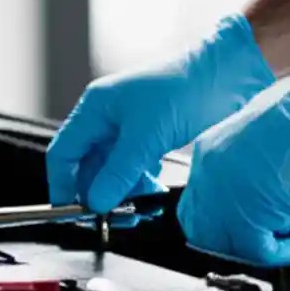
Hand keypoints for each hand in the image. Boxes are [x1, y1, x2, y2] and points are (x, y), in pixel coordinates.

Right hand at [46, 14, 275, 212]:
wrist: (227, 74)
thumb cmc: (184, 89)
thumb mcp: (146, 137)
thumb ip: (118, 173)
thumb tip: (95, 203)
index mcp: (95, 108)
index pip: (63, 154)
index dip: (62, 185)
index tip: (72, 213)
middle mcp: (107, 118)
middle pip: (87, 167)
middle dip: (99, 193)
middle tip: (112, 217)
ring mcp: (128, 128)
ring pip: (112, 171)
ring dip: (123, 192)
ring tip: (140, 206)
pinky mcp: (150, 137)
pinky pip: (133, 168)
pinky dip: (140, 183)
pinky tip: (154, 191)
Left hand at [177, 10, 289, 265]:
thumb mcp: (271, 140)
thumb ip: (253, 169)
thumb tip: (260, 196)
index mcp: (213, 148)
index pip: (198, 202)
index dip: (224, 222)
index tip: (252, 225)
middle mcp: (212, 168)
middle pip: (201, 228)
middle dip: (236, 240)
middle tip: (268, 235)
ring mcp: (227, 189)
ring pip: (225, 242)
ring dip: (258, 246)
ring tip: (288, 230)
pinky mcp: (253, 208)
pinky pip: (254, 250)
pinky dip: (276, 254)